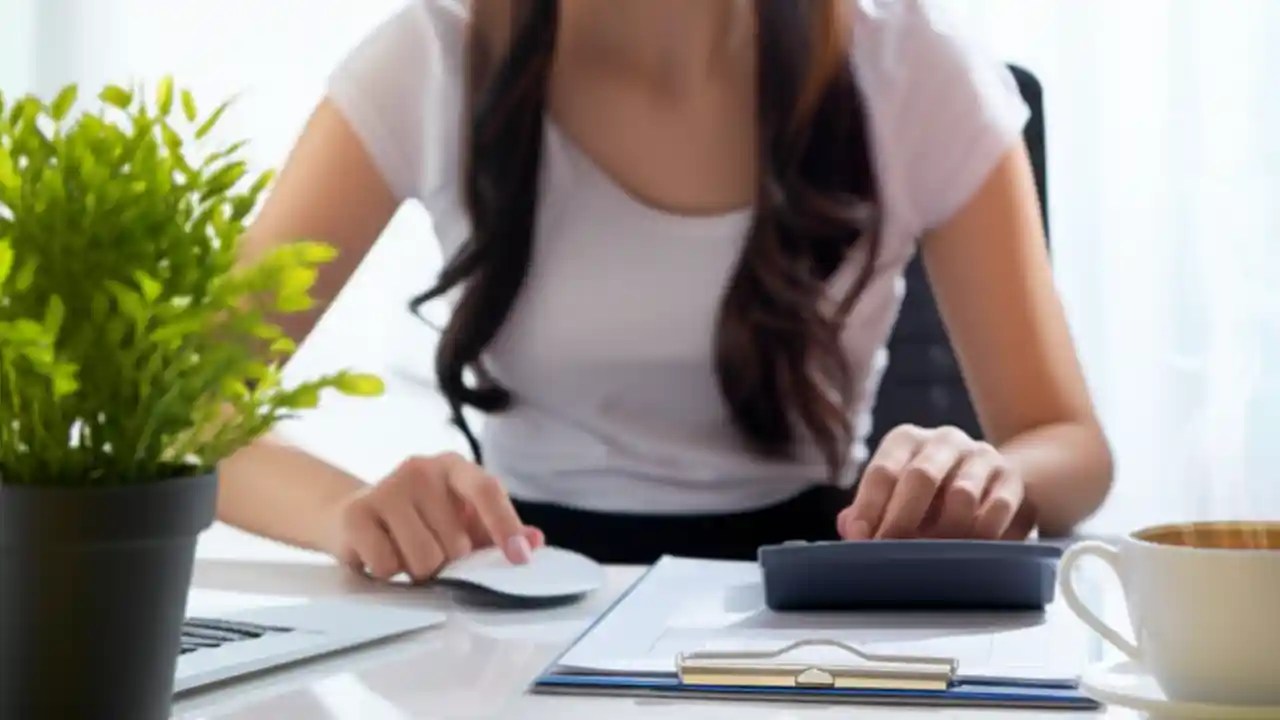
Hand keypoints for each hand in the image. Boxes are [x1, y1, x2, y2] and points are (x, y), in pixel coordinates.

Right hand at [323, 453, 544, 581]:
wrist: (352, 515)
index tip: (519, 558)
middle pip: (456, 544)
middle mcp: (422, 469)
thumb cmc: (420, 521)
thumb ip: (499, 532)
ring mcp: (387, 487)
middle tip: (430, 550)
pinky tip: (381, 553)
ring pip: (424, 560)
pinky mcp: (357, 513)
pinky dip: (388, 573)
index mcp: (455, 468)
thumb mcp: (463, 523)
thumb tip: (534, 542)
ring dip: (417, 572)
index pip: (487, 490)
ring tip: (404, 553)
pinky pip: (389, 566)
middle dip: (447, 562)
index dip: (505, 525)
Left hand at [837, 425, 1034, 540]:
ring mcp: (984, 457)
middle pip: (921, 476)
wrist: (987, 478)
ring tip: (934, 554)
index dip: (869, 509)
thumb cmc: (925, 495)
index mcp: (907, 440)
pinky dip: (982, 537)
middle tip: (893, 550)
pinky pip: (999, 512)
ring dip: (945, 531)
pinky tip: (971, 551)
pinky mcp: (1014, 481)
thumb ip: (868, 511)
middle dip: (903, 519)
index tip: (861, 539)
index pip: (883, 471)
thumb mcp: (892, 496)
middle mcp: (945, 440)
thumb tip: (851, 529)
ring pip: (963, 496)